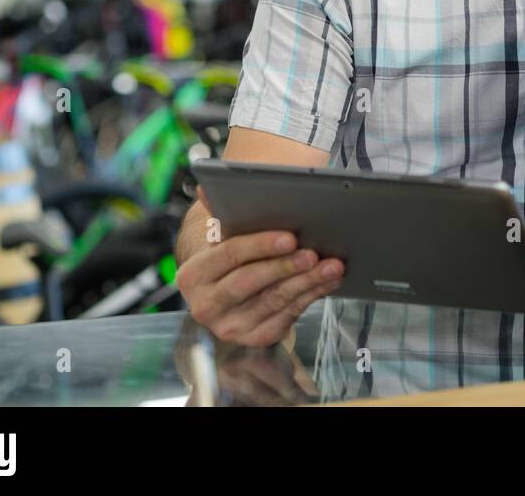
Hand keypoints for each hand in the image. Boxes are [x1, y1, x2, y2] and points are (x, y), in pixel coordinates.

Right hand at [176, 193, 344, 346]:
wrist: (228, 293)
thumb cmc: (231, 257)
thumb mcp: (222, 237)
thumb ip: (219, 213)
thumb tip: (206, 187)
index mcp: (193, 275)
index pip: (229, 254)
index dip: (261, 245)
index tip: (289, 237)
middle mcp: (206, 305)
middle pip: (251, 281)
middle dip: (285, 266)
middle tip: (313, 254)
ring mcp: (229, 326)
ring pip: (274, 300)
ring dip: (307, 281)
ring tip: (331, 265)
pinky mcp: (255, 338)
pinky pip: (288, 316)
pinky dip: (311, 296)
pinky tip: (328, 281)